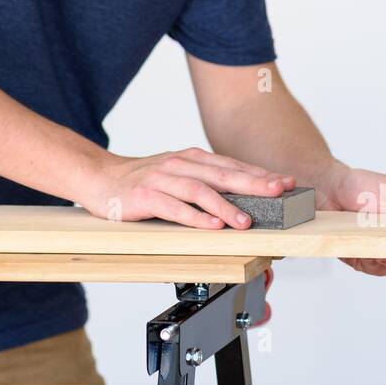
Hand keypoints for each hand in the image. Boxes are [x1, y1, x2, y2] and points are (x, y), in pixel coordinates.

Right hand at [79, 147, 295, 229]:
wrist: (98, 177)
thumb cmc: (142, 181)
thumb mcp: (177, 175)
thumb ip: (205, 183)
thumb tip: (242, 200)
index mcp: (191, 159)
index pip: (232, 166)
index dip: (261, 174)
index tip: (287, 183)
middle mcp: (179, 165)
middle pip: (222, 174)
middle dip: (254, 184)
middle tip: (279, 192)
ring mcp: (161, 179)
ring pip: (199, 191)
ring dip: (225, 206)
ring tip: (246, 222)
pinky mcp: (144, 196)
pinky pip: (173, 208)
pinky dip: (194, 217)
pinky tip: (211, 226)